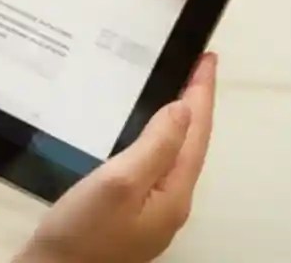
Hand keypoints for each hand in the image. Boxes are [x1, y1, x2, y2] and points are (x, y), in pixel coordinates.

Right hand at [16, 53, 217, 262]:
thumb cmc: (82, 233)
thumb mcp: (119, 182)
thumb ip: (156, 145)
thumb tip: (184, 109)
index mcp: (173, 193)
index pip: (197, 132)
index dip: (202, 93)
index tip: (208, 57)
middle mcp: (169, 203)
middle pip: (191, 143)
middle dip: (196, 103)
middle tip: (195, 66)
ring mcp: (150, 213)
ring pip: (174, 155)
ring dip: (179, 120)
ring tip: (178, 89)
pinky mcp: (129, 216)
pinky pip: (155, 166)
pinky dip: (158, 139)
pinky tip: (146, 132)